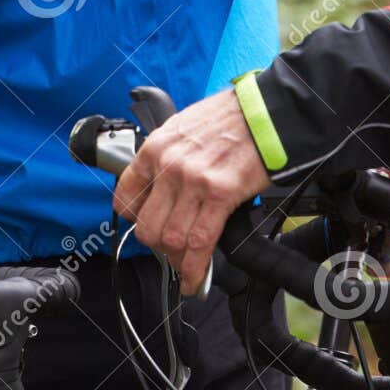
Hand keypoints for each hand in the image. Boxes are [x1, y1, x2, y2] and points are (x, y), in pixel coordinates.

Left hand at [113, 88, 270, 293]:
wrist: (264, 112)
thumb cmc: (228, 118)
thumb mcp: (181, 128)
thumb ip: (166, 158)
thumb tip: (160, 191)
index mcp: (155, 148)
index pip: (126, 199)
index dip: (135, 221)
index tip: (147, 227)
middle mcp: (169, 166)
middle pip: (148, 227)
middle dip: (157, 248)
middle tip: (170, 252)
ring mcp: (194, 182)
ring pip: (172, 239)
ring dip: (176, 262)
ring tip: (184, 267)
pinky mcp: (221, 195)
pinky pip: (200, 242)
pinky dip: (194, 268)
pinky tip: (194, 278)